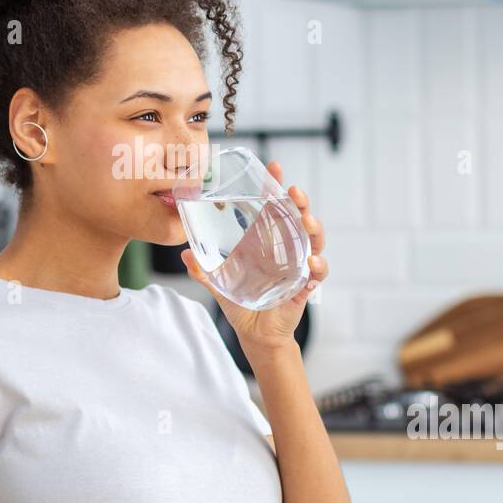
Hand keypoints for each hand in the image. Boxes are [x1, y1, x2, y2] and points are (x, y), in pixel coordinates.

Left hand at [180, 160, 327, 355]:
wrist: (256, 335)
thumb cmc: (242, 303)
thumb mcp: (220, 283)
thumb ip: (203, 269)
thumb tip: (184, 252)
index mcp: (268, 241)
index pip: (276, 207)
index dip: (276, 186)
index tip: (273, 167)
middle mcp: (288, 249)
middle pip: (300, 218)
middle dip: (300, 203)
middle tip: (294, 192)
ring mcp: (299, 266)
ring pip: (314, 241)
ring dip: (314, 230)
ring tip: (307, 223)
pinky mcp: (305, 286)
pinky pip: (318, 273)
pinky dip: (318, 267)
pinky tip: (312, 263)